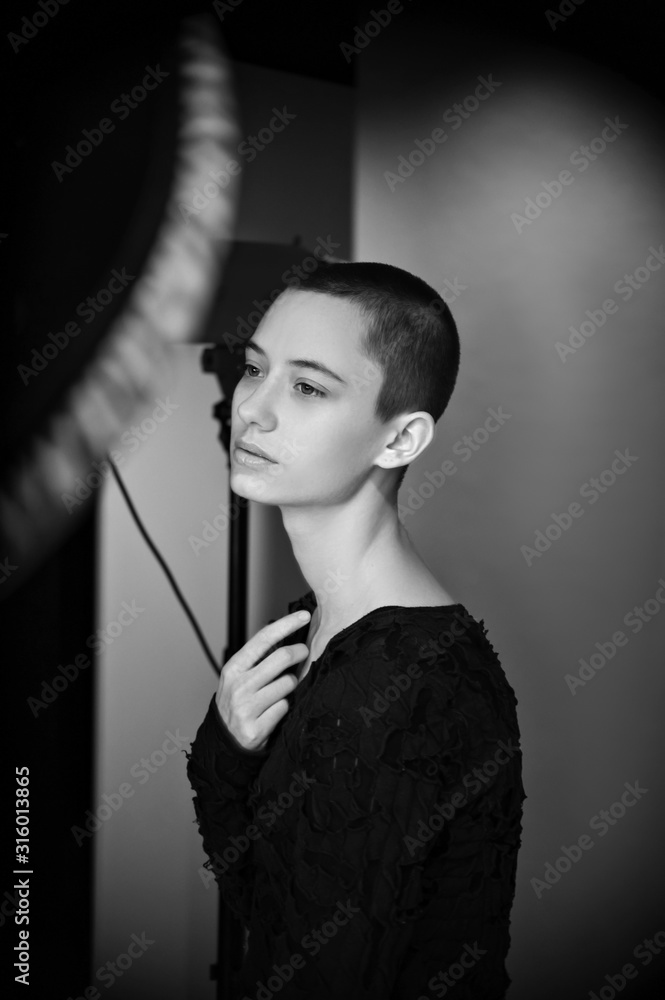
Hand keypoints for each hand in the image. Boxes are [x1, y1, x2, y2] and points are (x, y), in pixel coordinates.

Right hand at [215, 611, 309, 751]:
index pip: (263, 639)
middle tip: (304, 652)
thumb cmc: (238, 702)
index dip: (286, 624)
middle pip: (281, 658)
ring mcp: (247, 708)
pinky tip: (275, 711)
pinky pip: (285, 707)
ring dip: (292, 685)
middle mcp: (238, 686)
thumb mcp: (239, 677)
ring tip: (282, 690)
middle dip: (299, 652)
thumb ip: (258, 659)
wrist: (225, 741)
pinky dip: (285, 707)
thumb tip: (286, 635)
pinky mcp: (256, 728)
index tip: (304, 616)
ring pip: (288, 684)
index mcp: (234, 668)